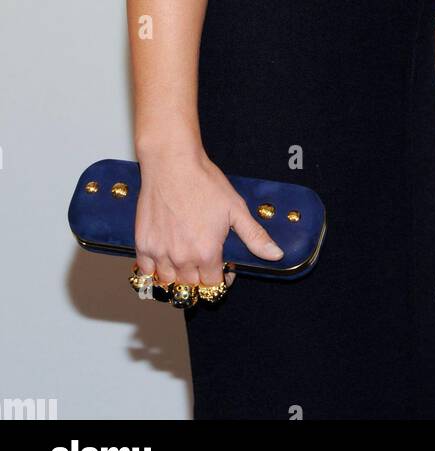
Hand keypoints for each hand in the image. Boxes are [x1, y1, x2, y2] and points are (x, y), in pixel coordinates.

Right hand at [134, 146, 284, 293]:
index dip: (222, 279)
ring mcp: (160, 253)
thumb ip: (255, 236)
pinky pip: (146, 272)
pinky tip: (165, 258)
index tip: (223, 268)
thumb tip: (276, 255)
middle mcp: (182, 258)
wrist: (172, 164)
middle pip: (192, 287)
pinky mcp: (143, 244)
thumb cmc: (204, 182)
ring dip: (179, 277)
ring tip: (187, 260)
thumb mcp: (236, 208)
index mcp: (207, 253)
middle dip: (201, 278)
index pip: (214, 287)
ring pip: (169, 283)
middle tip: (205, 260)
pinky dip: (155, 270)